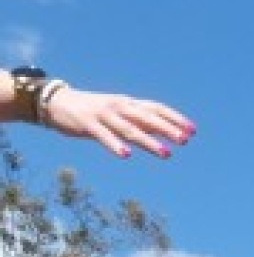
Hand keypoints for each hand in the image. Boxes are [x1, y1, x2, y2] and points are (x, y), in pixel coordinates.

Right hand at [42, 85, 194, 158]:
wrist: (57, 102)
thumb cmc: (94, 111)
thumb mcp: (120, 114)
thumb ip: (141, 124)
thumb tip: (165, 134)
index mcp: (129, 103)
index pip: (157, 108)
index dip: (175, 118)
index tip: (193, 130)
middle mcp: (119, 106)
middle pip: (148, 117)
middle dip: (168, 129)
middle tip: (185, 141)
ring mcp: (104, 114)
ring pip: (130, 128)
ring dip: (150, 142)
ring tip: (167, 154)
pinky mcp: (87, 124)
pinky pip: (103, 135)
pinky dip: (115, 144)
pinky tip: (127, 155)